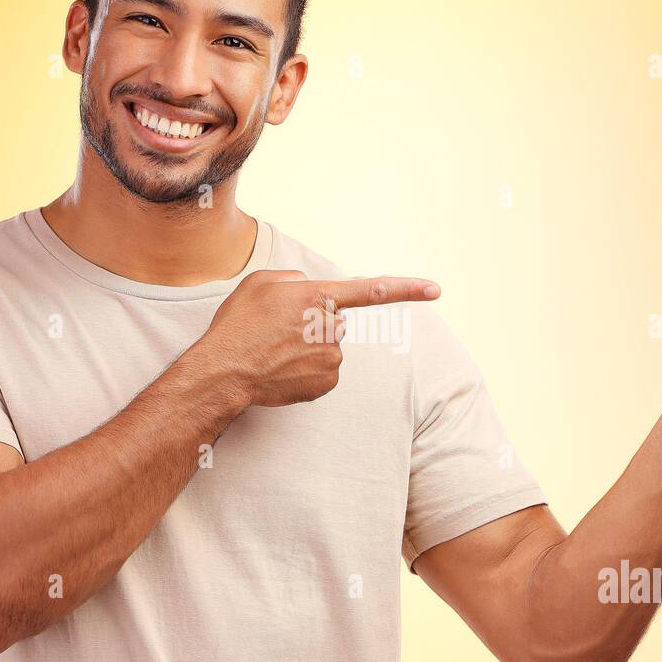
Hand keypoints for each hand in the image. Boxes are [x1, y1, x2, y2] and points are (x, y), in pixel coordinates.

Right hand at [202, 269, 440, 408]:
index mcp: (317, 296)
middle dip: (314, 324)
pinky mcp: (328, 381)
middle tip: (278, 331)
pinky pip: (325, 371)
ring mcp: (332, 357)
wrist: (225, 371)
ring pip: (329, 347)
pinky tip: (284, 369)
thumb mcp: (260, 283)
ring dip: (308, 348)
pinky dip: (307, 370)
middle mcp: (332, 326)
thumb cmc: (238, 325)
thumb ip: (295, 280)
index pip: (372, 290)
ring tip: (276, 351)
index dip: (407, 289)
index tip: (436, 290)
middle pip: (335, 322)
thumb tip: (312, 292)